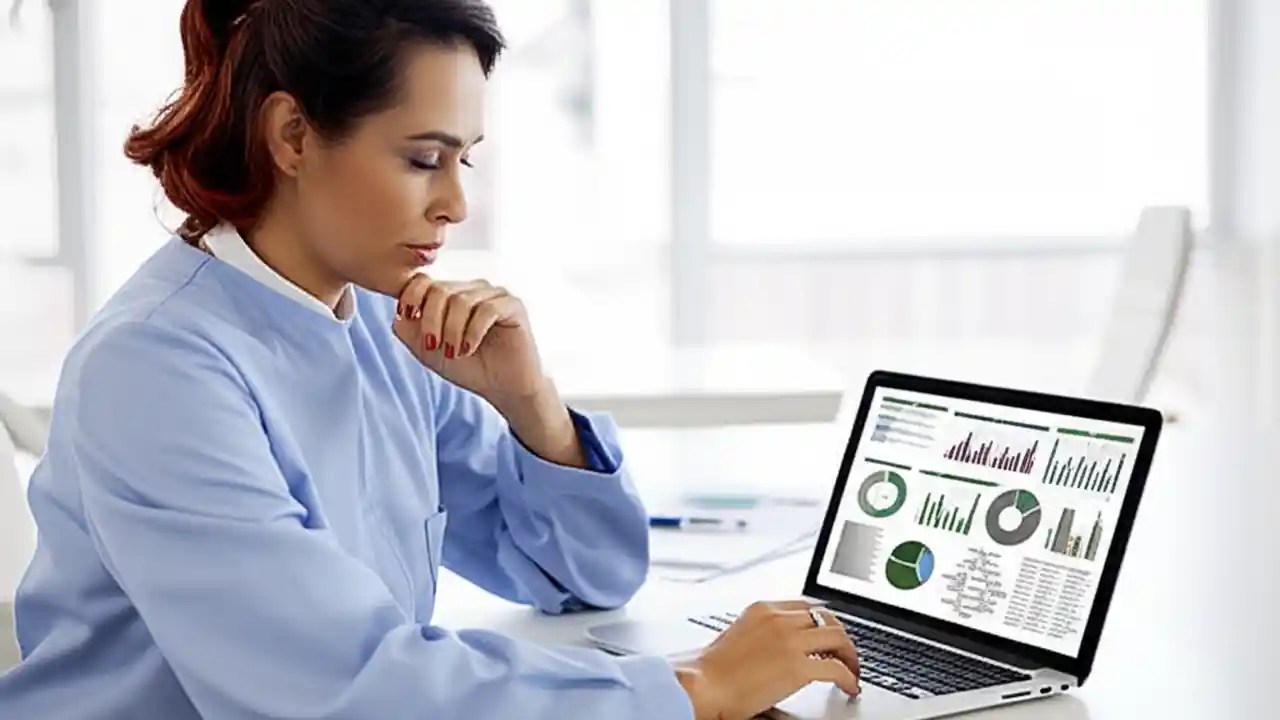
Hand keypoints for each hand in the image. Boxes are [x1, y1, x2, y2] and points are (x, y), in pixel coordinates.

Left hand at [393, 274, 545, 407]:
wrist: (504, 389)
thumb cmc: (470, 369)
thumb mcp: (429, 353)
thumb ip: (410, 332)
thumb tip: (398, 313)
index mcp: (452, 295)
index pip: (425, 280)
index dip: (411, 295)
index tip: (407, 316)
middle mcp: (473, 289)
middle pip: (440, 289)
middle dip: (431, 319)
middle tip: (433, 345)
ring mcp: (494, 295)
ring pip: (462, 300)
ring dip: (452, 330)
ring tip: (454, 352)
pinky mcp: (513, 306)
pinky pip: (487, 310)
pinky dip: (472, 332)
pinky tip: (469, 349)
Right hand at [674, 601, 860, 719]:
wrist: (703, 685)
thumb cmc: (712, 670)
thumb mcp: (738, 636)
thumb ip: (762, 634)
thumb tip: (779, 648)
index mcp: (763, 609)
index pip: (806, 607)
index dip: (822, 622)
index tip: (828, 636)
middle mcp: (779, 619)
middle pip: (826, 618)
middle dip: (840, 637)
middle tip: (846, 654)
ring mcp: (790, 641)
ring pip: (838, 638)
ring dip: (850, 655)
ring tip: (852, 670)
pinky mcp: (798, 667)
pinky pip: (836, 669)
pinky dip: (849, 678)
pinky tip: (849, 687)